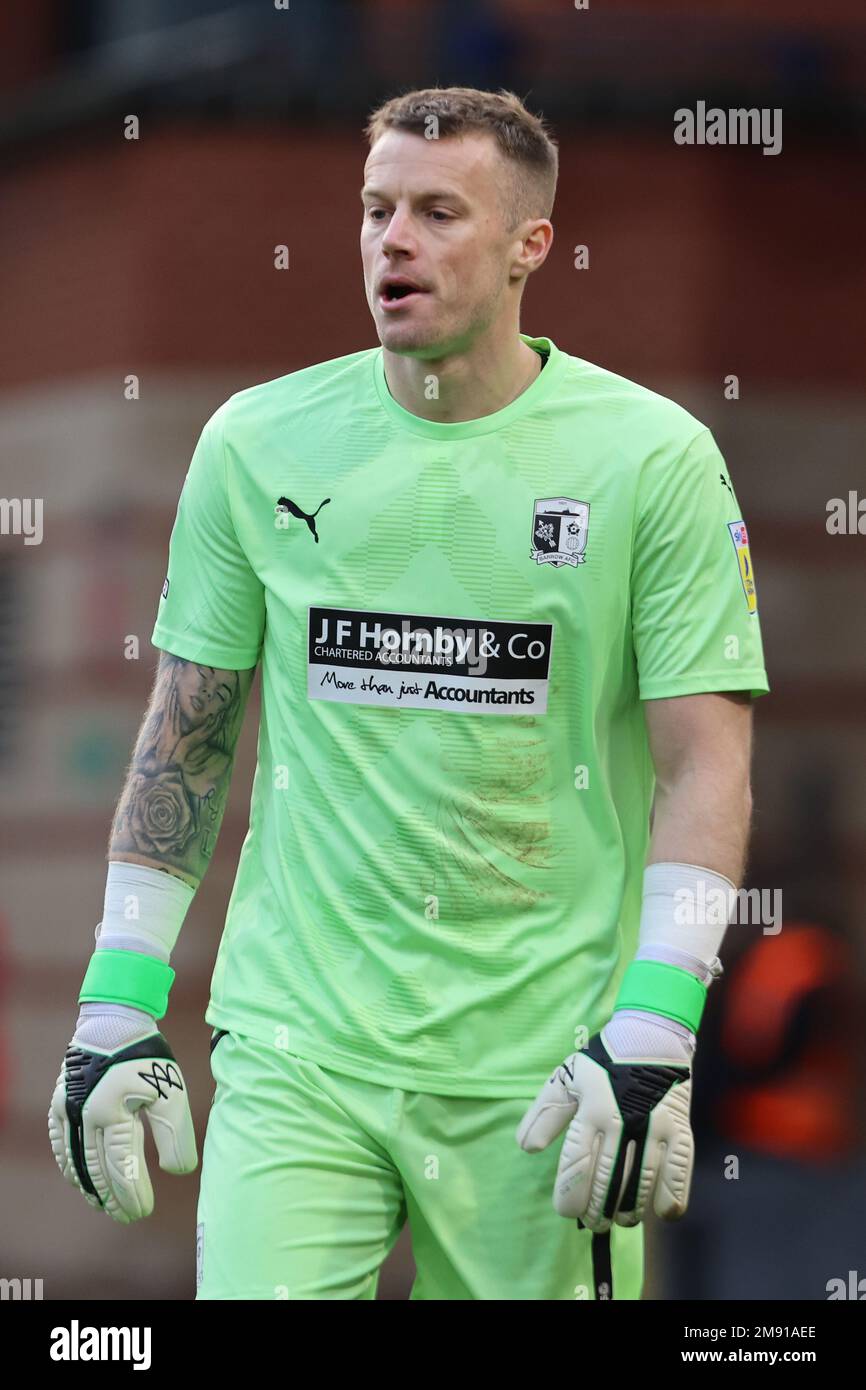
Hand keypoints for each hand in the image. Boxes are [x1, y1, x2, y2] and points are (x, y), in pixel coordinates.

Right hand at [48, 1009, 196, 1223]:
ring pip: (75, 1161)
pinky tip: (77, 1178)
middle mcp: (84, 1117)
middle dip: (112, 1197)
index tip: (144, 1212)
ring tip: (103, 1205)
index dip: (132, 1194)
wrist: (113, 1021)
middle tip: (126, 1217)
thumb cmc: (147, 1056)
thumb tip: (177, 1172)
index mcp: (112, 1114)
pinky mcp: (60, 1103)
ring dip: (89, 1187)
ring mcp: (67, 1111)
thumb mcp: (171, 1091)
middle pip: (97, 1170)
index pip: (122, 1167)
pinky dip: (68, 1165)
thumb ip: (175, 1134)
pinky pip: (60, 1143)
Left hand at [516, 1011, 694, 1232]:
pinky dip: (670, 1199)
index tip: (565, 1210)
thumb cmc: (604, 1062)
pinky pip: (679, 1173)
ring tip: (619, 1219)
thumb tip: (527, 1147)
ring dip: (629, 1210)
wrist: (651, 1038)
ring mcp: (655, 1128)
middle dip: (597, 1211)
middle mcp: (623, 1122)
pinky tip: (660, 1212)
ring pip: (641, 1185)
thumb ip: (545, 1114)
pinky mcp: (680, 1130)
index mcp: (592, 1110)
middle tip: (593, 1222)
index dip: (569, 1196)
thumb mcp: (567, 1079)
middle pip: (607, 1182)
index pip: (576, 1166)